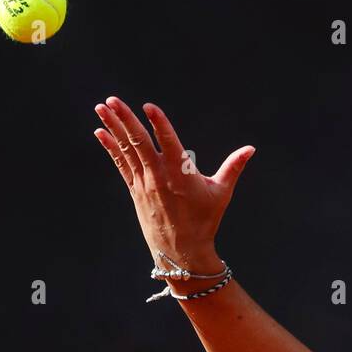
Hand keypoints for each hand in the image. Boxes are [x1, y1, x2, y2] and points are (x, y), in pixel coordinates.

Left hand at [93, 94, 254, 275]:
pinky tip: (100, 131)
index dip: (159, 124)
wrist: (182, 252)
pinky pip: (121, 164)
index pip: (169, 143)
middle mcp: (160, 177)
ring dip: (114, 127)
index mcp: (182, 175)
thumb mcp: (221, 193)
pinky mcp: (136, 191)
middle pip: (140, 143)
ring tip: (102, 107)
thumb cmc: (205, 221)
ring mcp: (145, 184)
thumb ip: (233, 167)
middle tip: (112, 99)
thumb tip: (251, 148)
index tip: (149, 106)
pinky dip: (110, 147)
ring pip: (127, 150)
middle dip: (125, 119)